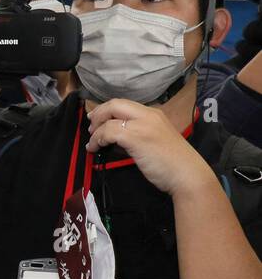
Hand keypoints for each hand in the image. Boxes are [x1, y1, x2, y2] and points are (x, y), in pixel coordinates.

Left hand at [85, 98, 214, 196]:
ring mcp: (142, 124)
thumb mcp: (155, 140)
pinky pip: (108, 132)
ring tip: (93, 142)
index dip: (107, 109)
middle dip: (98, 113)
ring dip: (96, 131)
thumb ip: (139, 133)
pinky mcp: (135, 137)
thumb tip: (117, 136)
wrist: (188, 175)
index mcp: (155, 114)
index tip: (98, 119)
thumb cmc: (173, 163)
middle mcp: (148, 114)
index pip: (125, 104)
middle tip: (91, 127)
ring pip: (109, 118)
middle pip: (115, 104)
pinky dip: (98, 139)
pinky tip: (95, 148)